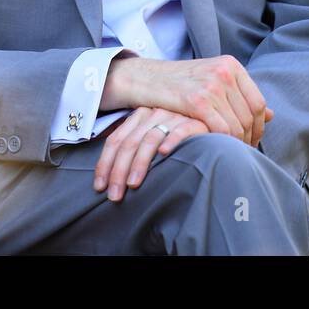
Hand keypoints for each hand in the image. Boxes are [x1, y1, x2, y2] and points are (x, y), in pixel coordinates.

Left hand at [93, 107, 207, 201]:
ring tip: (133, 185)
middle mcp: (152, 114)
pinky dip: (171, 142)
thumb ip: (133, 148)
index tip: (99, 186)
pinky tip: (164, 155)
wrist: (209, 121)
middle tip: (114, 195)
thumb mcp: (150, 136)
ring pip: (150, 139)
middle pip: (129, 143)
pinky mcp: (194, 121)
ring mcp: (173, 116)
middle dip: (118, 171)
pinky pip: (180, 131)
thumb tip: (109, 174)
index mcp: (138, 116)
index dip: (105, 164)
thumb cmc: (176, 135)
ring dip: (140, 163)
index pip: (115, 140)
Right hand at [105, 54, 273, 145]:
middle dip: (249, 138)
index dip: (259, 125)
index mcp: (231, 65)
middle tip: (243, 152)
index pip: (258, 101)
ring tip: (231, 153)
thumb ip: (240, 96)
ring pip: (237, 124)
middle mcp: (224, 72)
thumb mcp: (212, 82)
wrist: (144, 78)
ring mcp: (210, 84)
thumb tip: (272, 115)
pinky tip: (217, 149)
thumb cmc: (179, 84)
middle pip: (250, 115)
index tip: (253, 140)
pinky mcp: (196, 99)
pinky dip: (222, 142)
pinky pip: (220, 128)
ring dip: (237, 144)